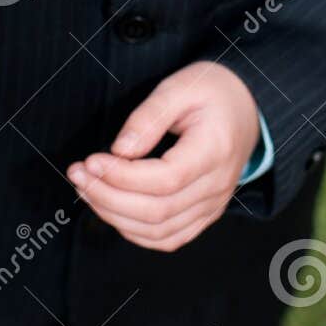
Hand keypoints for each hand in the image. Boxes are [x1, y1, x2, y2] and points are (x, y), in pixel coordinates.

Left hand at [66, 61, 260, 251]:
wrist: (247, 108)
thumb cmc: (212, 93)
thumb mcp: (180, 87)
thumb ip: (148, 117)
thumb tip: (119, 150)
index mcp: (215, 150)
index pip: (165, 179)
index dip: (122, 176)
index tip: (90, 160)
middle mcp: (217, 186)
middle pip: (158, 211)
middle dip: (108, 197)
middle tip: (78, 174)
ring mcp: (212, 205)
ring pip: (159, 232)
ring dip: (114, 216)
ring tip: (87, 189)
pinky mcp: (204, 214)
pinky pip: (168, 238)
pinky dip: (135, 232)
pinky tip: (111, 209)